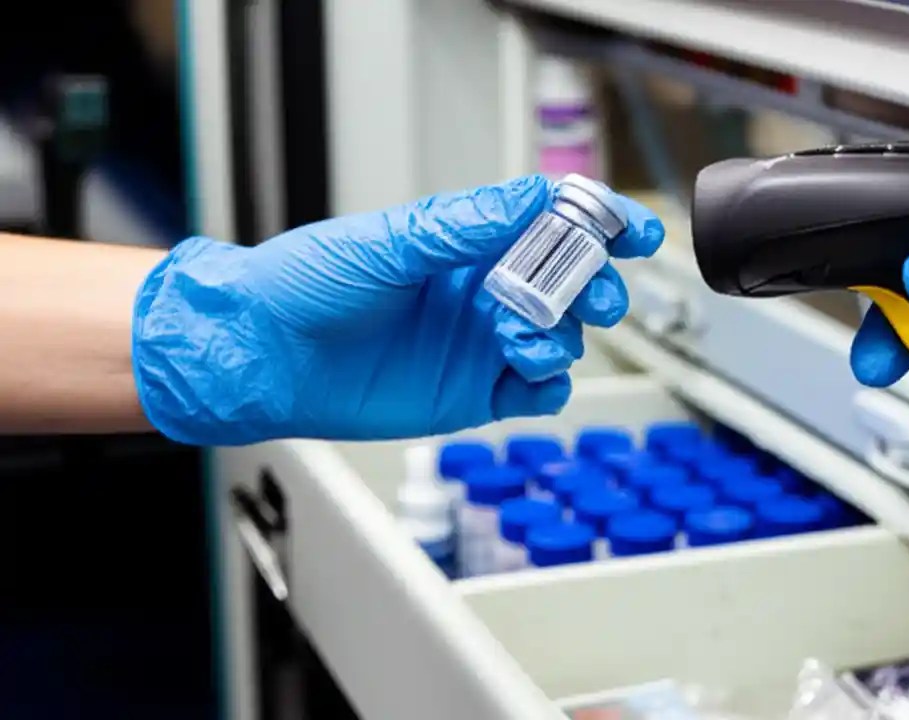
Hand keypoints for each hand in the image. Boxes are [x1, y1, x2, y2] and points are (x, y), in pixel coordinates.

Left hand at [133, 175, 663, 444]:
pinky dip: (549, 381)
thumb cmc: (307, 283)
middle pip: (571, 283)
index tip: (632, 231)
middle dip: (596, 286)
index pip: (550, 224)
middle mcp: (483, 289)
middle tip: (598, 295)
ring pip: (562, 337)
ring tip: (525, 339)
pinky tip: (527, 370)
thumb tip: (535, 196)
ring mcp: (482, 342)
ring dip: (564, 335)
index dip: (598, 223)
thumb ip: (466, 225)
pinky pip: (538, 389)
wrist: (263, 356)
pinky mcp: (474, 391)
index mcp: (467, 241)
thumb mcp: (389, 241)